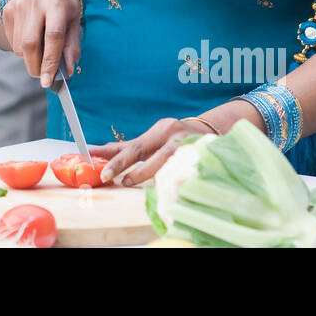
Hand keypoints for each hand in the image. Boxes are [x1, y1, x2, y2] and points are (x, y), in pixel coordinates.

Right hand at [2, 0, 81, 87]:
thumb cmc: (63, 2)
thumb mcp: (75, 19)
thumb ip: (72, 45)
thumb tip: (69, 70)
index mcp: (56, 3)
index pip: (53, 37)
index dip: (50, 61)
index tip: (48, 81)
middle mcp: (35, 3)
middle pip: (30, 44)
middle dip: (36, 66)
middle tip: (42, 75)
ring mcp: (18, 6)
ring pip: (19, 46)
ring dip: (30, 57)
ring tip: (41, 48)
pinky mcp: (7, 10)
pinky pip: (12, 41)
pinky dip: (22, 48)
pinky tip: (32, 37)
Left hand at [91, 117, 216, 186]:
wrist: (215, 132)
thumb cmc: (179, 138)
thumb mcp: (158, 139)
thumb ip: (135, 147)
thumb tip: (105, 150)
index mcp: (161, 128)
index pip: (134, 145)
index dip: (115, 157)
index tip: (100, 167)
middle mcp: (173, 133)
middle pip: (144, 150)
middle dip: (125, 166)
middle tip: (111, 177)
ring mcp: (186, 144)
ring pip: (162, 162)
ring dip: (145, 174)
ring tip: (129, 181)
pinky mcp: (199, 155)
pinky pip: (180, 170)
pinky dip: (169, 179)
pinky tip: (163, 187)